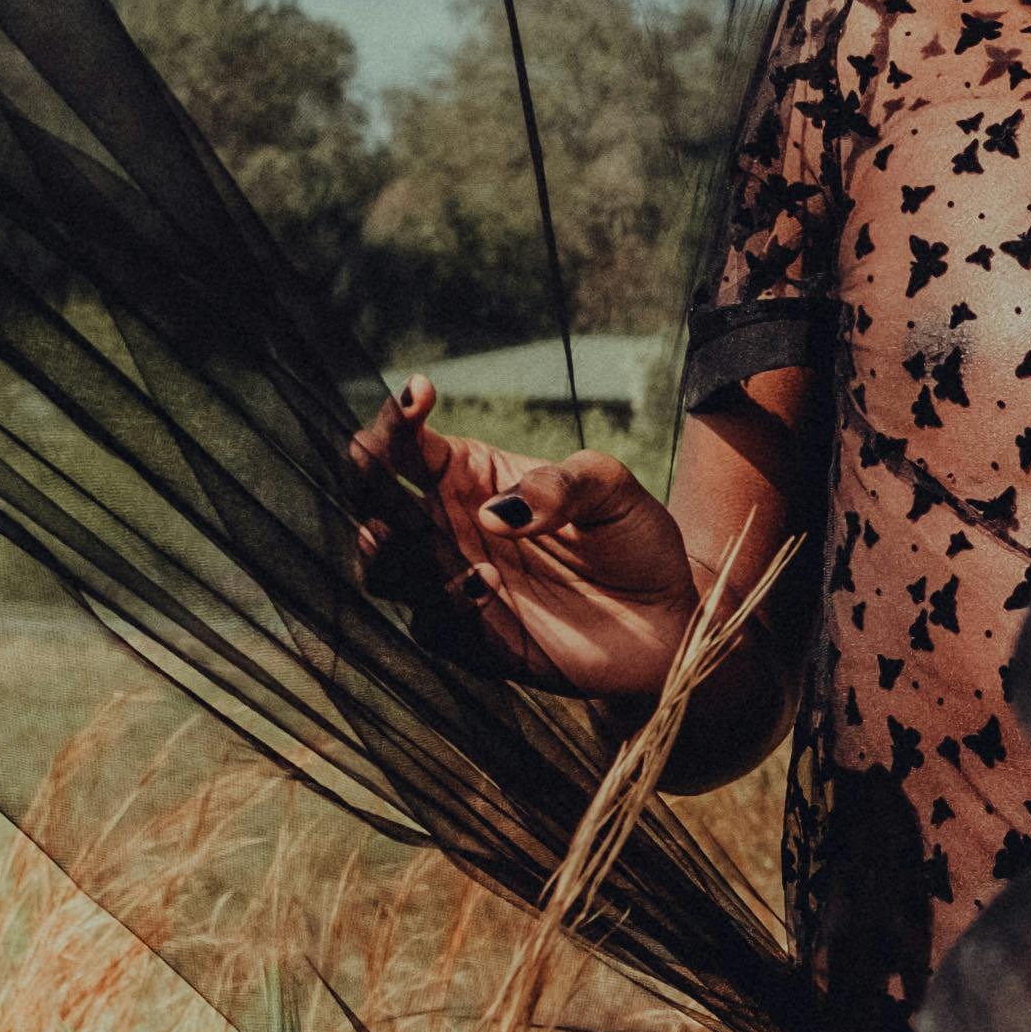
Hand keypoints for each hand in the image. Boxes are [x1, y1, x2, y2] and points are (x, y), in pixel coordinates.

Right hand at [347, 382, 696, 704]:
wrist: (665, 620)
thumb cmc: (632, 540)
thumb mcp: (611, 491)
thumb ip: (561, 486)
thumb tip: (494, 513)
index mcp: (469, 476)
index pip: (407, 443)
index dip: (398, 416)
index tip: (421, 393)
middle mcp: (448, 527)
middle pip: (373, 499)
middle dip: (366, 478)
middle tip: (380, 469)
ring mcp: (452, 583)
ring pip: (380, 566)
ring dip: (383, 548)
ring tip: (409, 533)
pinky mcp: (469, 638)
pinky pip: (430, 624)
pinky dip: (445, 604)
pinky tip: (485, 586)